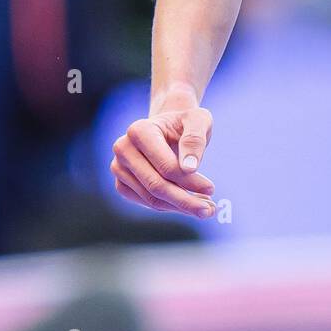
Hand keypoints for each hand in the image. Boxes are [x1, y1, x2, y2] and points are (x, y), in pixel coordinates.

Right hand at [110, 99, 215, 217]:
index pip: (165, 166)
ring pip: (152, 198)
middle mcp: (123, 149)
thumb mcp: (198, 121)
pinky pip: (147, 202)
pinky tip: (189, 204)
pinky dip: (170, 207)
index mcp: (139, 131)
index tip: (211, 189)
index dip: (189, 181)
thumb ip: (195, 140)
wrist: (169, 127)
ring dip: (181, 207)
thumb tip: (190, 168)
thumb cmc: (185, 122)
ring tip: (206, 208)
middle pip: (156, 185)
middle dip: (185, 201)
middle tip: (210, 210)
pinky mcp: (122, 184)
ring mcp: (119, 168)